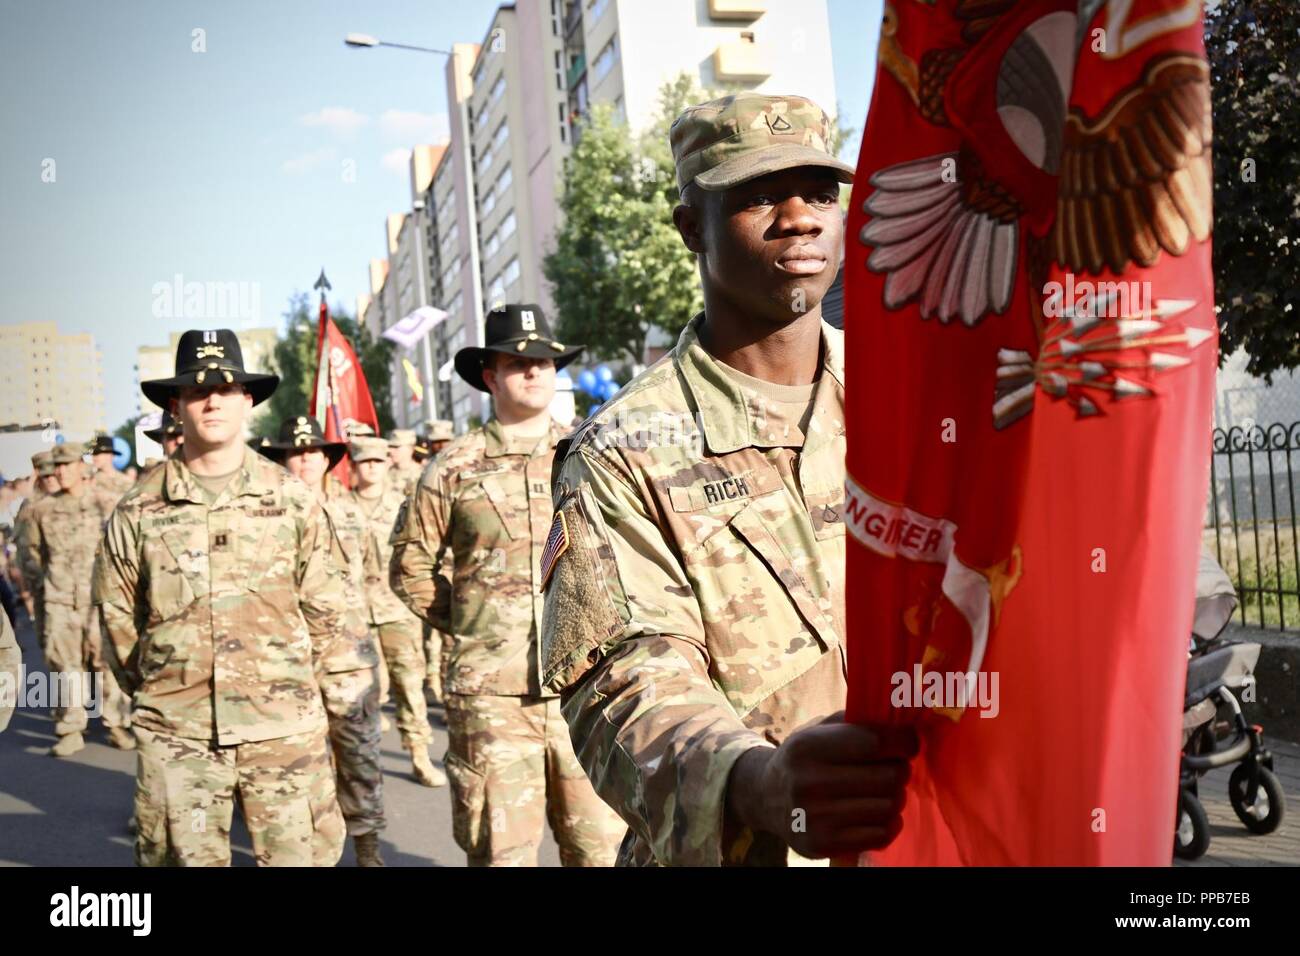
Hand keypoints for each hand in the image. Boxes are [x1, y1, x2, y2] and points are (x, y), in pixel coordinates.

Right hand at [727, 712, 917, 858]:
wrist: (765, 798)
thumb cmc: (804, 758)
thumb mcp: (817, 730)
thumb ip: (854, 722)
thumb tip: (899, 718)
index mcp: (808, 747)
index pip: (875, 742)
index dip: (902, 741)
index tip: (908, 743)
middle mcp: (809, 782)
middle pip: (889, 776)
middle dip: (900, 770)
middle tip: (894, 768)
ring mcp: (816, 817)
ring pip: (889, 806)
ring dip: (895, 797)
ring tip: (882, 791)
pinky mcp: (824, 844)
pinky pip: (882, 834)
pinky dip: (888, 823)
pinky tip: (875, 813)